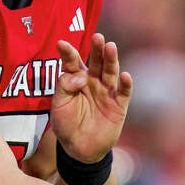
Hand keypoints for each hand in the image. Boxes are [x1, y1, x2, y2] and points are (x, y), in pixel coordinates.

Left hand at [52, 33, 131, 163]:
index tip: (61, 44)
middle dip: (97, 49)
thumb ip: (65, 87)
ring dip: (111, 59)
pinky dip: (126, 84)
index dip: (68, 53)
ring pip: (110, 72)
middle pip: (96, 61)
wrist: (79, 148)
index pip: (73, 62)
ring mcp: (107, 92)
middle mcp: (93, 81)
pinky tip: (125, 75)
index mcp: (76, 78)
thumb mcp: (59, 105)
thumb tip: (81, 77)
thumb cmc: (66, 123)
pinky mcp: (119, 105)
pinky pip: (124, 92)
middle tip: (97, 36)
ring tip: (110, 47)